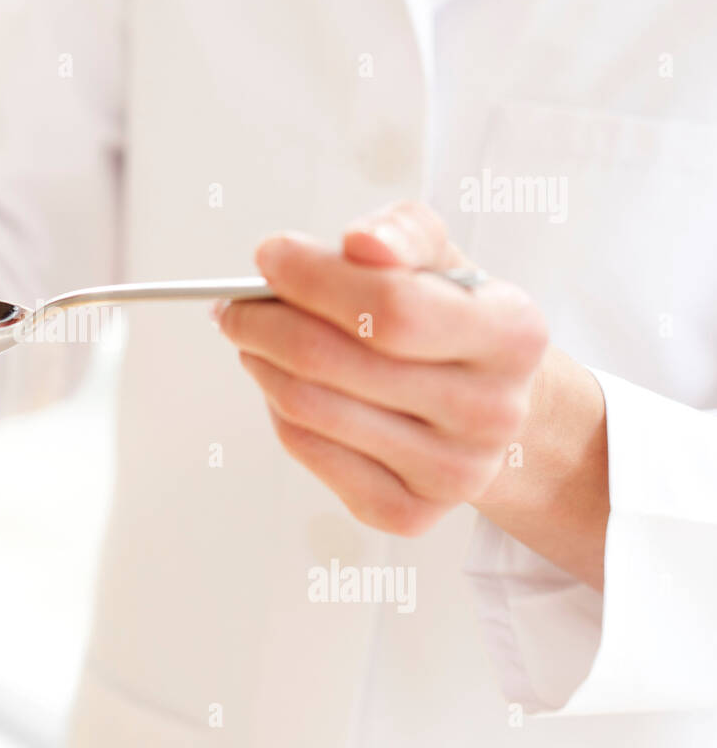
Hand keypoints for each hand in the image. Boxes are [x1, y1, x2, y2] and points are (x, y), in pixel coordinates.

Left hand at [216, 201, 549, 536]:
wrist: (487, 408)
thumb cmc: (448, 321)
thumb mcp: (441, 260)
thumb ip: (404, 234)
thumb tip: (362, 241)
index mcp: (512, 334)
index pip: (391, 306)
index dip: (313, 278)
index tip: (267, 255)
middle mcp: (492, 412)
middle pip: (332, 361)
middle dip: (263, 322)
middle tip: (236, 305)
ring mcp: (452, 472)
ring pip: (308, 407)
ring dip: (262, 362)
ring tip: (253, 337)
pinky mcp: (408, 513)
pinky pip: (308, 450)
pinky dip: (278, 409)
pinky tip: (283, 384)